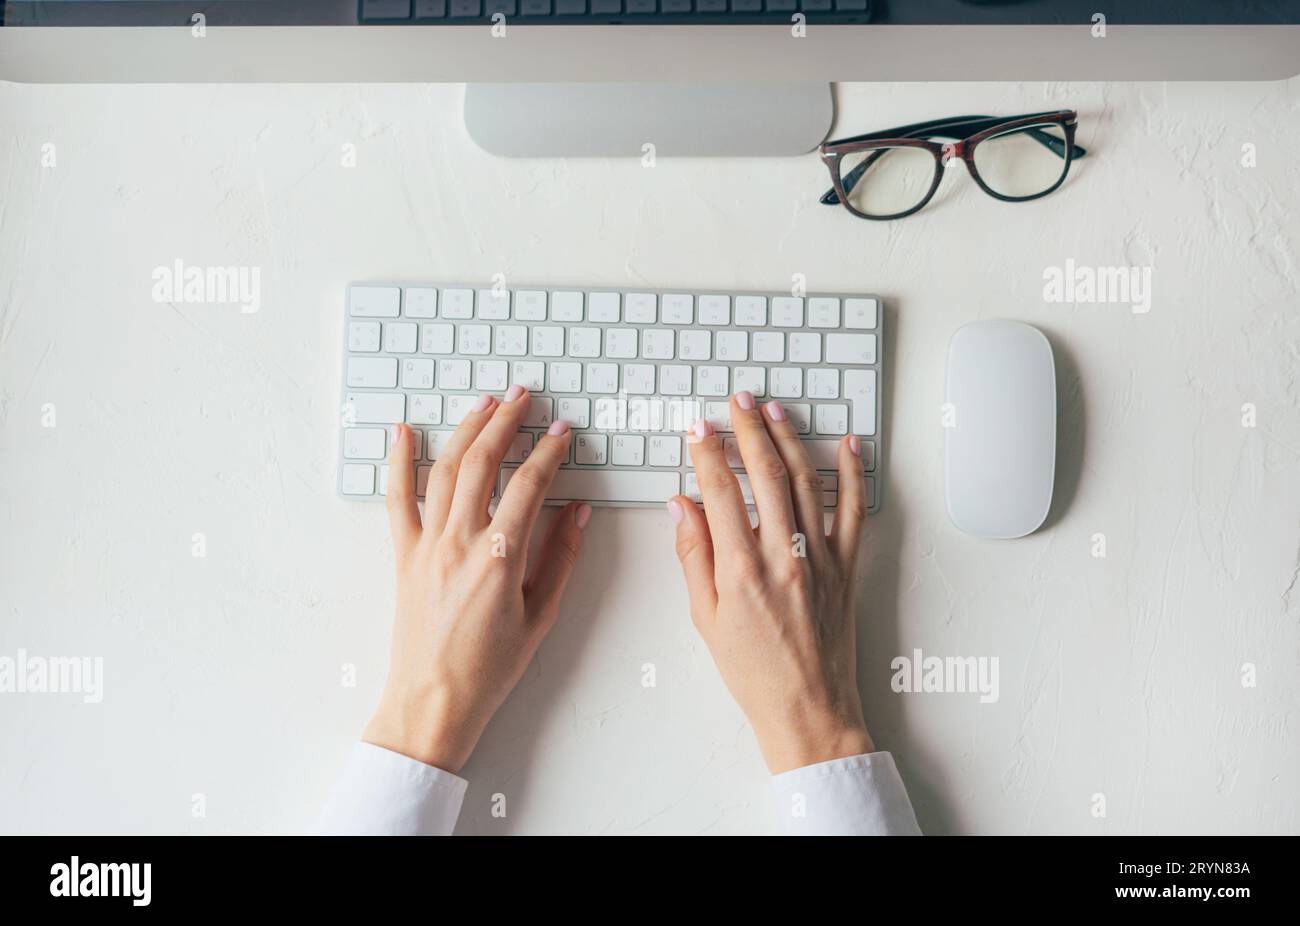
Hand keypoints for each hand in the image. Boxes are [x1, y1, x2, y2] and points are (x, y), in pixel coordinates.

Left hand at [364, 386, 589, 773]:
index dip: (549, 452)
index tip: (562, 431)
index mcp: (500, 558)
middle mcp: (460, 543)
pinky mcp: (404, 556)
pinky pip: (397, 499)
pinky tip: (403, 431)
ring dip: (466, 430)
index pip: (530, 485)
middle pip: (483, 463)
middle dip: (506, 422)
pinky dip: (399, 462)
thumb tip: (579, 513)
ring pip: (445, 470)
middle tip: (524, 397)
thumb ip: (561, 559)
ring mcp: (427, 545)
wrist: (433, 701)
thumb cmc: (489, 668)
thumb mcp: (540, 616)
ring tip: (484, 403)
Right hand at [668, 391, 873, 773]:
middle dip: (748, 431)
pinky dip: (852, 474)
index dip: (707, 454)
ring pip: (807, 483)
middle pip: (766, 476)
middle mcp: (784, 556)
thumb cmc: (753, 672)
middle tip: (736, 402)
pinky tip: (847, 445)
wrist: (808, 709)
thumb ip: (693, 555)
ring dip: (790, 440)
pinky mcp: (847, 568)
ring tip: (774, 411)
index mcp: (741, 570)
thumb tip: (681, 505)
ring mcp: (821, 559)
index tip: (698, 429)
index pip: (721, 492)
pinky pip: (853, 511)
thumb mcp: (707, 617)